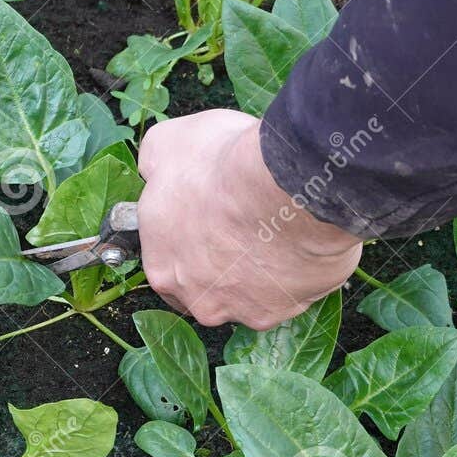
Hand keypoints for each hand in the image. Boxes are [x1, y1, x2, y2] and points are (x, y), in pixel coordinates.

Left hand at [135, 109, 362, 330]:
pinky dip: (295, 272)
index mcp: (162, 268)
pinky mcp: (282, 311)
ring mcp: (241, 310)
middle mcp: (196, 299)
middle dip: (224, 262)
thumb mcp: (167, 144)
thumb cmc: (224, 168)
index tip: (211, 219)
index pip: (171, 264)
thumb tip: (155, 169)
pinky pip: (288, 294)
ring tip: (277, 231)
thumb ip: (155, 165)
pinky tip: (301, 243)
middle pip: (209, 286)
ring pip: (249, 294)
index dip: (192, 239)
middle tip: (245, 225)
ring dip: (260, 270)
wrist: (284, 187)